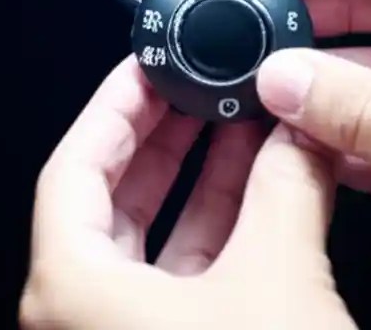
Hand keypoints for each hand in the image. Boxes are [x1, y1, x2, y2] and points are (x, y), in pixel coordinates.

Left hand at [20, 56, 353, 329]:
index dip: (116, 105)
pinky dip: (223, 230)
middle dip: (166, 135)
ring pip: (154, 239)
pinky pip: (185, 278)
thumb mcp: (277, 277)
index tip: (149, 65)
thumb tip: (299, 131)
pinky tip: (267, 188)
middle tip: (198, 85)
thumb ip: (287, 186)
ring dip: (204, 179)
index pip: (75, 165)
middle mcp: (81, 317)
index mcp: (72, 290)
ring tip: (244, 124)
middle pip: (111, 197)